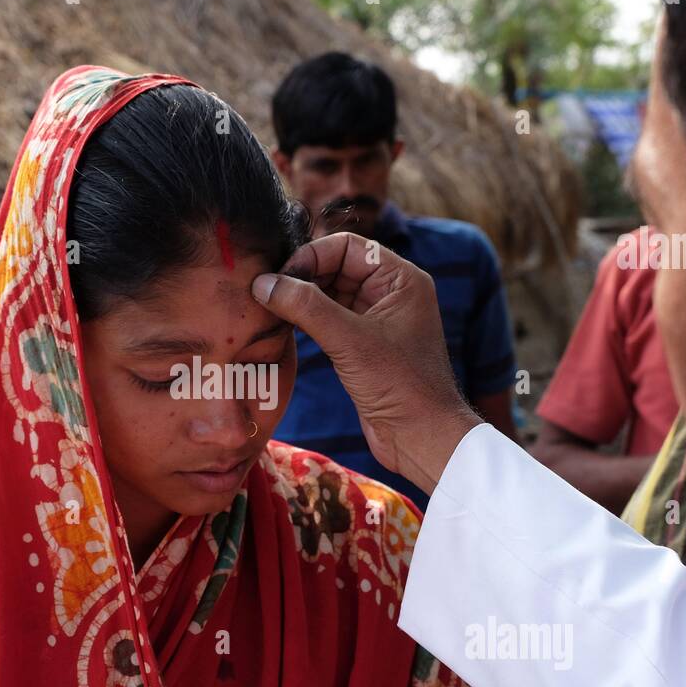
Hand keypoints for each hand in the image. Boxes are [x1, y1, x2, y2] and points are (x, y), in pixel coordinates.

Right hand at [252, 232, 479, 494]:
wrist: (421, 439)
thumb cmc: (400, 386)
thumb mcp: (349, 340)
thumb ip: (306, 307)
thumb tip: (264, 283)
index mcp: (400, 280)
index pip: (348, 247)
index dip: (312, 256)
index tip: (280, 277)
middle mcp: (390, 295)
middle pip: (336, 267)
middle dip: (302, 277)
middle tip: (268, 293)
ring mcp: (376, 321)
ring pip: (329, 295)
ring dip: (301, 300)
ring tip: (269, 309)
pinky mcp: (363, 346)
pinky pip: (329, 321)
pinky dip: (307, 321)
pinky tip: (284, 327)